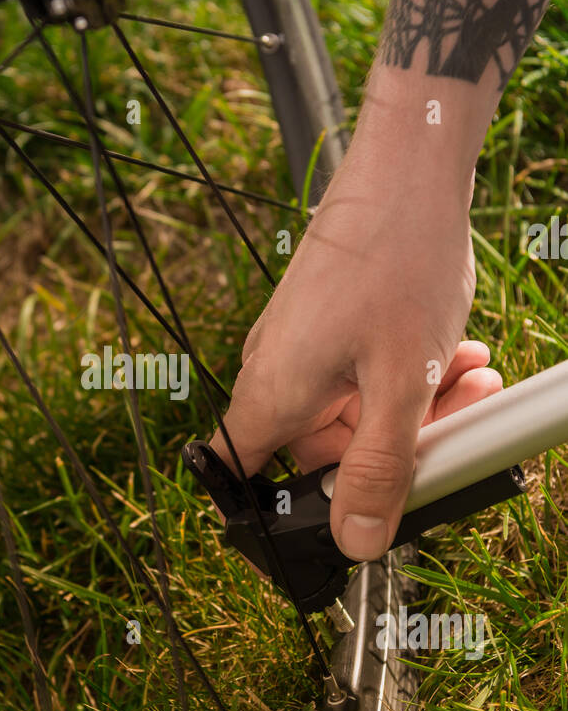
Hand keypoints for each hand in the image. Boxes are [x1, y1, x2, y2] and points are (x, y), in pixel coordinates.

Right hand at [210, 160, 501, 560]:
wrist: (410, 168)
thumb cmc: (399, 263)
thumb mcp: (402, 385)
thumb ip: (379, 470)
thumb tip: (356, 542)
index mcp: (272, 396)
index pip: (239, 483)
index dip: (276, 517)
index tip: (330, 529)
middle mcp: (275, 373)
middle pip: (322, 452)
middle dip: (393, 450)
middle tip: (450, 425)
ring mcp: (302, 346)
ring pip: (356, 411)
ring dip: (416, 409)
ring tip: (471, 377)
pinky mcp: (330, 323)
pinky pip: (366, 373)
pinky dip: (412, 373)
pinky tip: (463, 354)